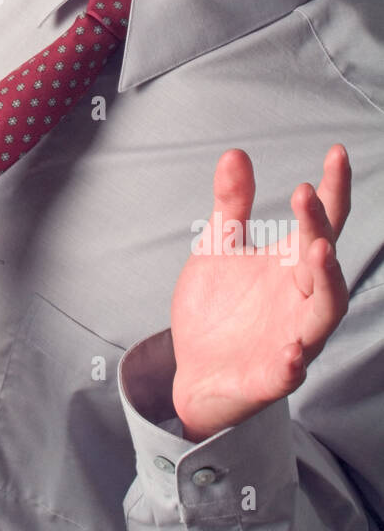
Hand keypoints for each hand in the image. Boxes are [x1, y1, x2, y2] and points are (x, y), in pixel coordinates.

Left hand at [171, 144, 350, 440]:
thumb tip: (235, 154)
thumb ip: (231, 206)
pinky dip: (292, 363)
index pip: (324, 224)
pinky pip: (288, 373)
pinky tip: (291, 352)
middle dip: (319, 228)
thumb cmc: (220, 309)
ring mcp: (292, 339)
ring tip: (318, 252)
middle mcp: (301, 300)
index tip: (336, 152)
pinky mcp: (270, 378)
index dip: (333, 189)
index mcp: (291, 266)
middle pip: (323, 261)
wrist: (194, 370)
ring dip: (326, 284)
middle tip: (307, 194)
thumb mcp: (218, 248)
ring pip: (324, 315)